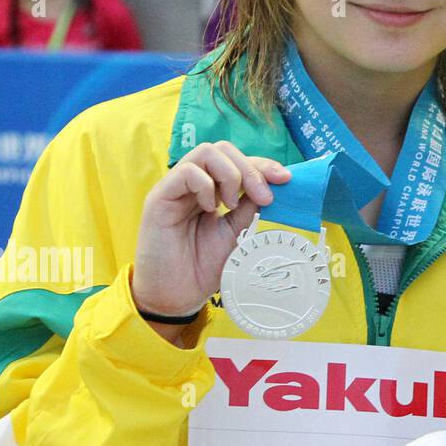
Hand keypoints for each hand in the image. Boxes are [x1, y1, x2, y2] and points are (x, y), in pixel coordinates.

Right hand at [133, 141, 289, 331]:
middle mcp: (193, 184)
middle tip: (263, 197)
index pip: (239, 161)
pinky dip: (206, 185)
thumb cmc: (204, 266)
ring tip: (233, 204)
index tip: (286, 179)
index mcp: (213, 190)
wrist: (177, 296)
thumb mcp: (237, 232)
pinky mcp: (159, 197)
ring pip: (206, 152)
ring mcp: (176, 188)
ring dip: (230, 174)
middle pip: (223, 149)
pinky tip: (211, 208)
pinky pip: (186, 171)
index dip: (264, 165)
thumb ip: (251, 206)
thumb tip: (276, 185)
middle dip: (251, 168)